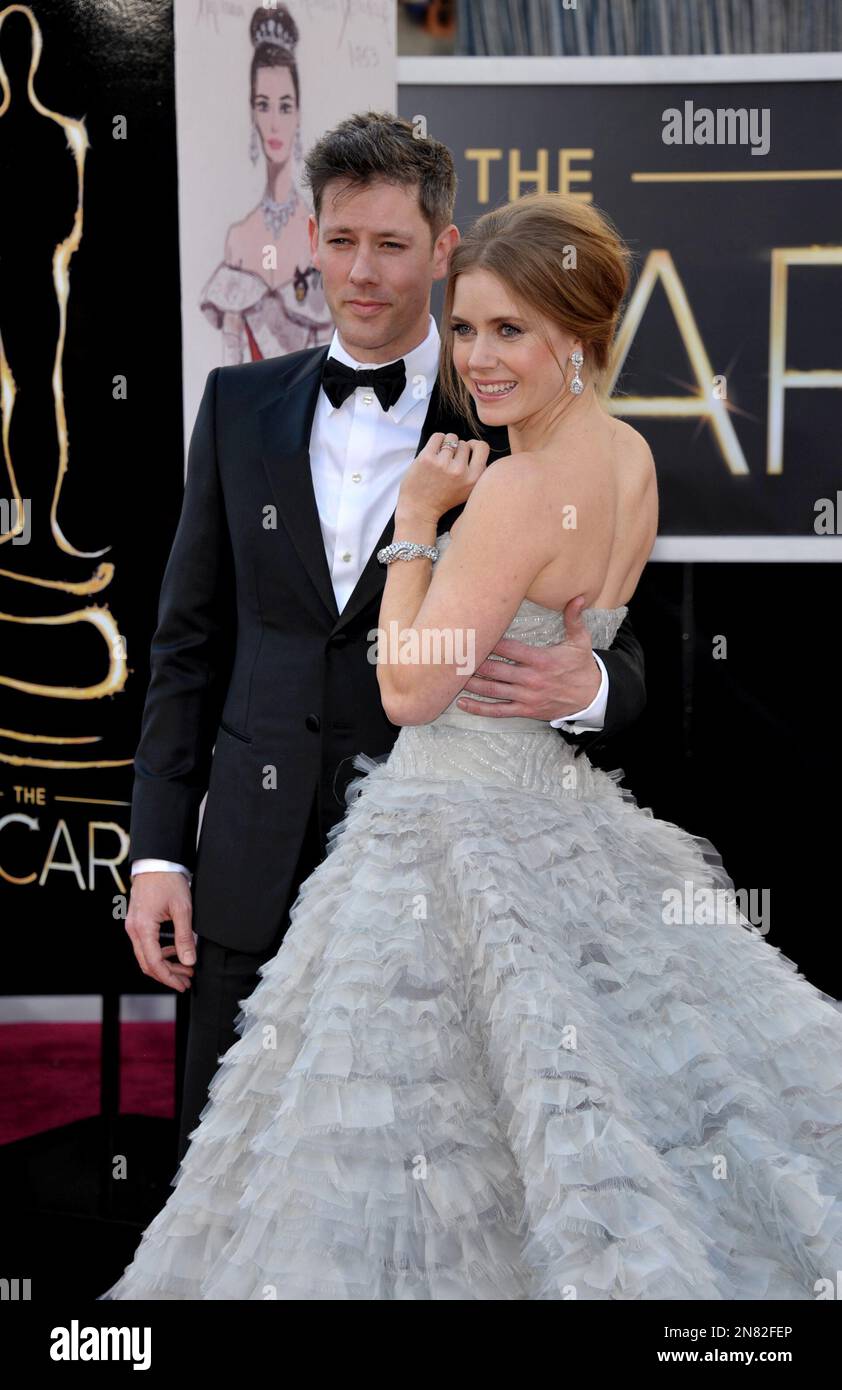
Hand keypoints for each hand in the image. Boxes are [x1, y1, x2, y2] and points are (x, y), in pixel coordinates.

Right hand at [126, 871, 195, 991]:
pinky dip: (160, 953)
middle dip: (168, 975)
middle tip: (187, 980)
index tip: (183, 985)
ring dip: (165, 965)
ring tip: (185, 969)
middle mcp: (133, 930)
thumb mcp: (182, 909)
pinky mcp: (137, 922)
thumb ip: (184, 937)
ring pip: (146, 956)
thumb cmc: (168, 881)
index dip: (169, 978)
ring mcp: (133, 926)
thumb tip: (189, 960)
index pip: (154, 963)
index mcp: (143, 928)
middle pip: (147, 964)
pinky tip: (175, 953)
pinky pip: (145, 945)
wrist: (156, 862)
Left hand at [396, 432, 489, 523]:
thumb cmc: (443, 499)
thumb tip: (475, 446)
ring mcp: (443, 464)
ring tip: (440, 457)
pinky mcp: (427, 458)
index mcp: (473, 479)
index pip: (483, 447)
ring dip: (446, 444)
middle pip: (464, 443)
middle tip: (448, 461)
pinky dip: (436, 441)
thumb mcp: (468, 490)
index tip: (466, 451)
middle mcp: (460, 471)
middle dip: (457, 449)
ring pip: (451, 438)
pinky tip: (432, 452)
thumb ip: (477, 471)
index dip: (474, 446)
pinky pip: (437, 436)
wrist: (419, 510)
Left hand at [455, 595, 600, 719]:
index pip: (509, 649)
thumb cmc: (582, 666)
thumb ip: (574, 619)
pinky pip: (499, 711)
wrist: (592, 697)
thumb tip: (578, 597)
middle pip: (495, 670)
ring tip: (450, 676)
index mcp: (540, 660)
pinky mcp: (525, 710)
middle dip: (473, 663)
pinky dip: (480, 709)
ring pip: (493, 690)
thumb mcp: (581, 641)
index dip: (489, 642)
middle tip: (452, 655)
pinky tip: (463, 703)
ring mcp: (526, 697)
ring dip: (471, 684)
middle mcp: (530, 679)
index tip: (471, 634)